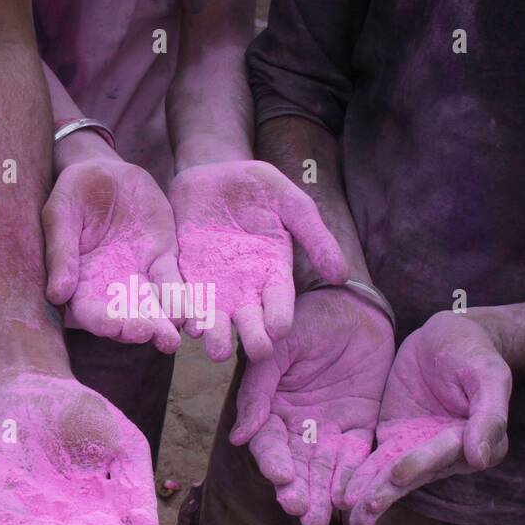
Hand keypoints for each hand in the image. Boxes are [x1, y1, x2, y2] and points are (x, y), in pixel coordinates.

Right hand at [43, 159, 182, 352]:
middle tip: (153, 337)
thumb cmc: (72, 193)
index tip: (114, 327)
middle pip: (126, 316)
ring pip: (154, 306)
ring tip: (174, 339)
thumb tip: (56, 296)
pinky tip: (192, 314)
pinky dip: (182, 298)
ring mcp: (140, 275)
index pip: (91, 311)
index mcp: (81, 282)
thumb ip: (61, 253)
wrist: (105, 170)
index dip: (103, 321)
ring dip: (164, 324)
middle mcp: (112, 286)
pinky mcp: (163, 258)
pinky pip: (174, 281)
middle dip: (139, 329)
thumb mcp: (61, 216)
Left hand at [169, 160, 346, 361]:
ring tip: (214, 346)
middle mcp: (244, 286)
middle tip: (256, 352)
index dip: (280, 316)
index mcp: (274, 273)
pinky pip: (182, 296)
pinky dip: (182, 309)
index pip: (280, 302)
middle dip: (252, 336)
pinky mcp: (183, 274)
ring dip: (213, 332)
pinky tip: (184, 321)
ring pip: (213, 316)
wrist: (213, 172)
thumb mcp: (293, 205)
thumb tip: (342, 275)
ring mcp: (212, 283)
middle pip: (249, 319)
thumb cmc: (260, 189)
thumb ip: (315, 237)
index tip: (280, 329)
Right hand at [229, 288, 393, 524]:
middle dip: (298, 491)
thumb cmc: (307, 319)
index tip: (281, 478)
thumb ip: (258, 390)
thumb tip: (239, 439)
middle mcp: (296, 426)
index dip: (273, 462)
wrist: (354, 305)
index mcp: (270, 408)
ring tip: (321, 520)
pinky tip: (353, 499)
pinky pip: (357, 458)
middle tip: (302, 512)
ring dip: (322, 496)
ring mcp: (328, 429)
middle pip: (295, 467)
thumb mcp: (278, 347)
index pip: (268, 444)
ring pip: (323, 471)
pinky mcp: (359, 427)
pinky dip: (355, 479)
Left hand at [344, 311, 511, 524]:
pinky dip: (360, 476)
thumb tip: (481, 458)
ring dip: (372, 494)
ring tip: (351, 516)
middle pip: (416, 473)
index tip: (398, 475)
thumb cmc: (474, 352)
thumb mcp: (488, 374)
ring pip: (393, 473)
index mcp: (479, 441)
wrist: (447, 336)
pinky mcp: (394, 437)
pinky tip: (342, 496)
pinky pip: (376, 458)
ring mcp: (419, 447)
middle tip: (364, 511)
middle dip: (389, 493)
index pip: (445, 452)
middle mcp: (448, 453)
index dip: (421, 463)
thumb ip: (489, 414)